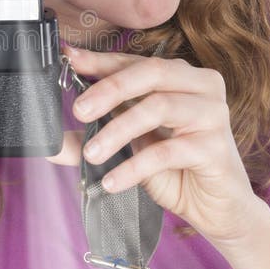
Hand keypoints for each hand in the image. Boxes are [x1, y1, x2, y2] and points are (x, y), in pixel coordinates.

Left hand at [48, 44, 266, 249]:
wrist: (218, 209)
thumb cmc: (177, 170)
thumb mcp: (131, 148)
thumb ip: (95, 139)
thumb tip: (51, 143)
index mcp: (180, 77)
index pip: (135, 62)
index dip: (101, 60)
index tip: (70, 58)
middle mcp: (202, 87)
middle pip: (150, 73)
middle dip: (109, 89)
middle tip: (79, 111)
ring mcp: (212, 115)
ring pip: (158, 108)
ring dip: (117, 131)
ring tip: (92, 154)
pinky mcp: (215, 148)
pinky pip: (166, 152)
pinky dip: (133, 167)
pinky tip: (112, 181)